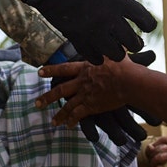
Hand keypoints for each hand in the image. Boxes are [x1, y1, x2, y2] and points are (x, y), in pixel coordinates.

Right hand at [24, 0, 156, 63]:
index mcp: (120, 1)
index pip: (146, 20)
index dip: (148, 25)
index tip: (146, 26)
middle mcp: (110, 19)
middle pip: (134, 43)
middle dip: (135, 43)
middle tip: (132, 41)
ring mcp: (94, 31)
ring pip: (116, 54)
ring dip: (117, 52)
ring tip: (115, 47)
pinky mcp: (79, 39)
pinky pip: (94, 57)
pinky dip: (98, 57)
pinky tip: (98, 51)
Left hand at [36, 50, 157, 145]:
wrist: (129, 81)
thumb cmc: (124, 66)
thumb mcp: (114, 53)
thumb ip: (111, 47)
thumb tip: (118, 41)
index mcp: (85, 68)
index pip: (64, 68)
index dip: (51, 70)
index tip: (40, 72)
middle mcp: (82, 82)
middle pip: (60, 90)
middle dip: (47, 97)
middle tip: (37, 103)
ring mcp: (85, 95)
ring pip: (67, 106)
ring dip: (59, 114)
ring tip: (52, 121)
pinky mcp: (92, 106)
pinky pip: (78, 115)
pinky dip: (72, 120)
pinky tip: (68, 126)